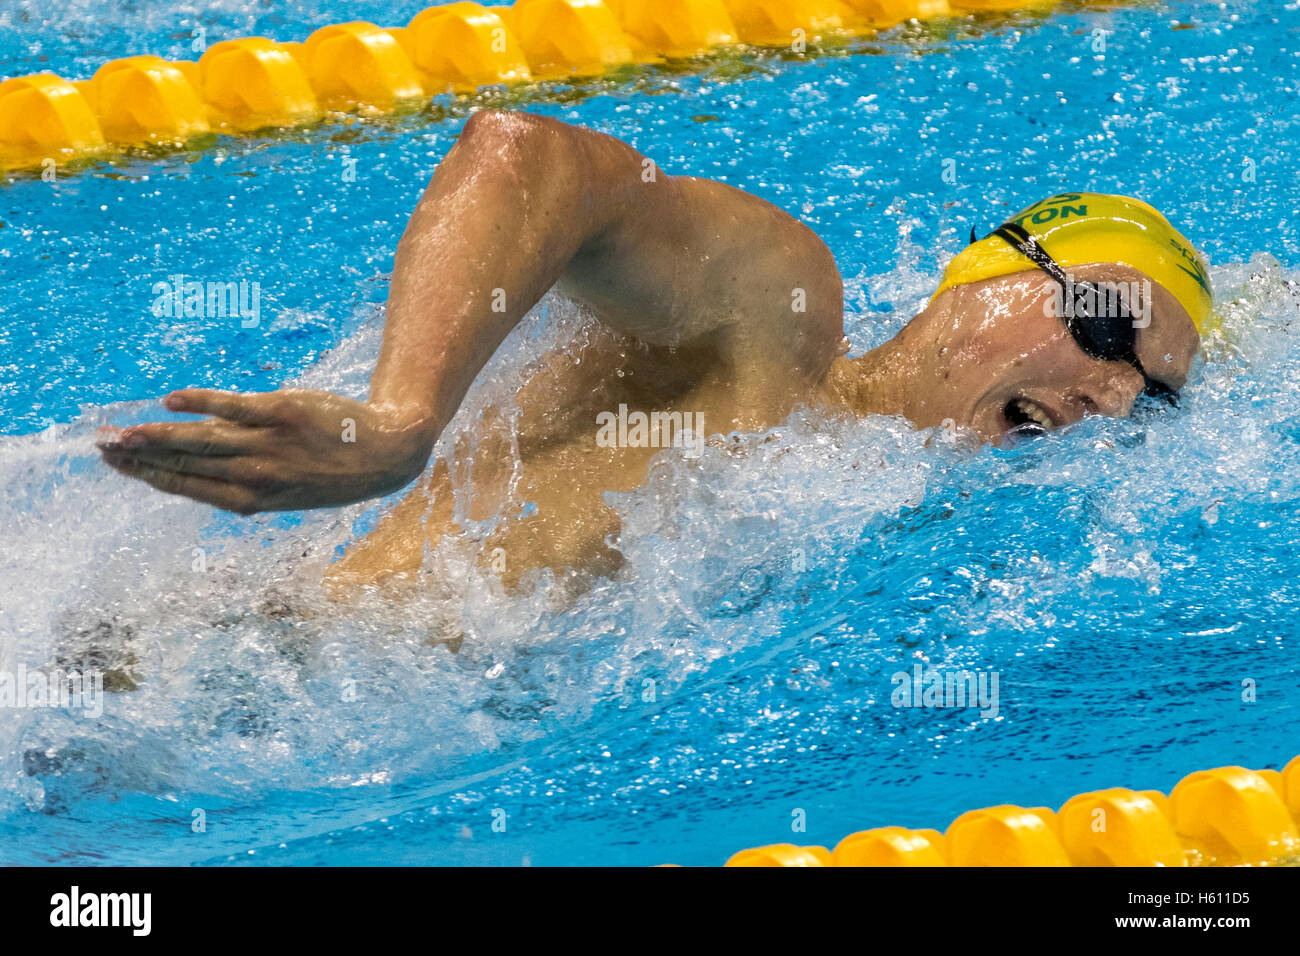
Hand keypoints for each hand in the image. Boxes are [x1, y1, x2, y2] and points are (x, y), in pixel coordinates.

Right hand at [97, 388, 435, 513]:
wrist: (385, 452)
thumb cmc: (328, 469)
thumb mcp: (283, 488)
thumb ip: (237, 479)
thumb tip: (188, 464)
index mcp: (252, 500)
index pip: (187, 486)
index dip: (148, 476)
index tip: (116, 464)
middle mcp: (256, 476)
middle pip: (185, 464)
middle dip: (140, 456)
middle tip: (100, 445)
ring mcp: (268, 444)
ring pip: (201, 440)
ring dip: (158, 436)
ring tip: (122, 432)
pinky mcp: (282, 412)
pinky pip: (233, 407)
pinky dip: (201, 402)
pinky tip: (171, 401)